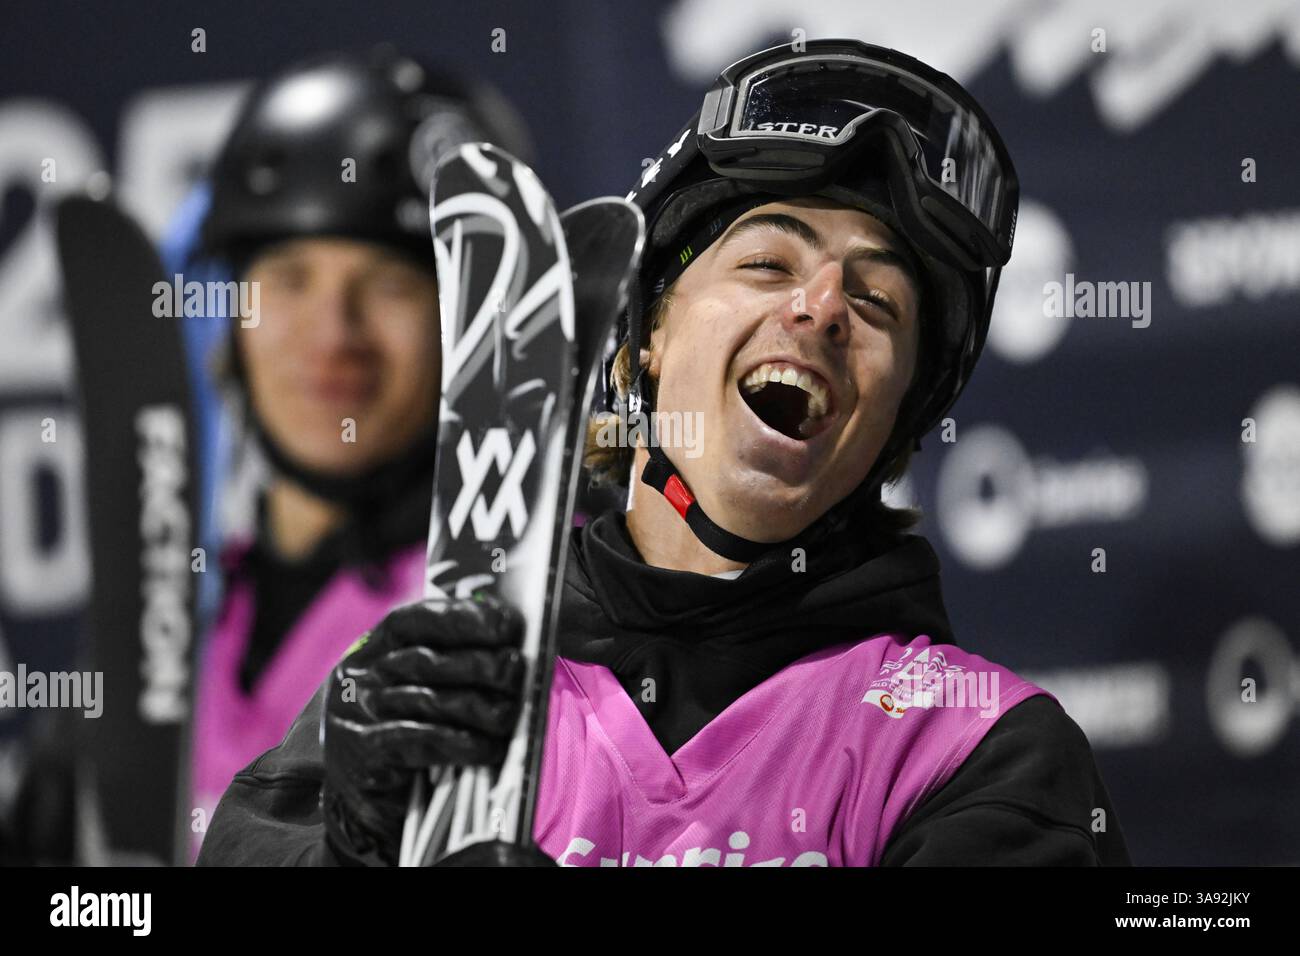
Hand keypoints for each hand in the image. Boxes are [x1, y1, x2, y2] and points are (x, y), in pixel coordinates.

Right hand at [321, 594, 525, 865]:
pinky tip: (489, 748)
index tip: (506, 623)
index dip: (461, 617)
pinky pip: (421, 741)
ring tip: (508, 716)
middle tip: (514, 672)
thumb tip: (514, 653)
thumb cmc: (409, 746)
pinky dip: (462, 743)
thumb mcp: (423, 696)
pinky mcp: (363, 756)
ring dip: (477, 706)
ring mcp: (355, 717)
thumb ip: (453, 670)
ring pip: (427, 700)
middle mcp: (358, 678)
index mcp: (371, 652)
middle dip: (479, 663)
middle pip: (425, 660)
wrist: (366, 817)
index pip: (413, 620)